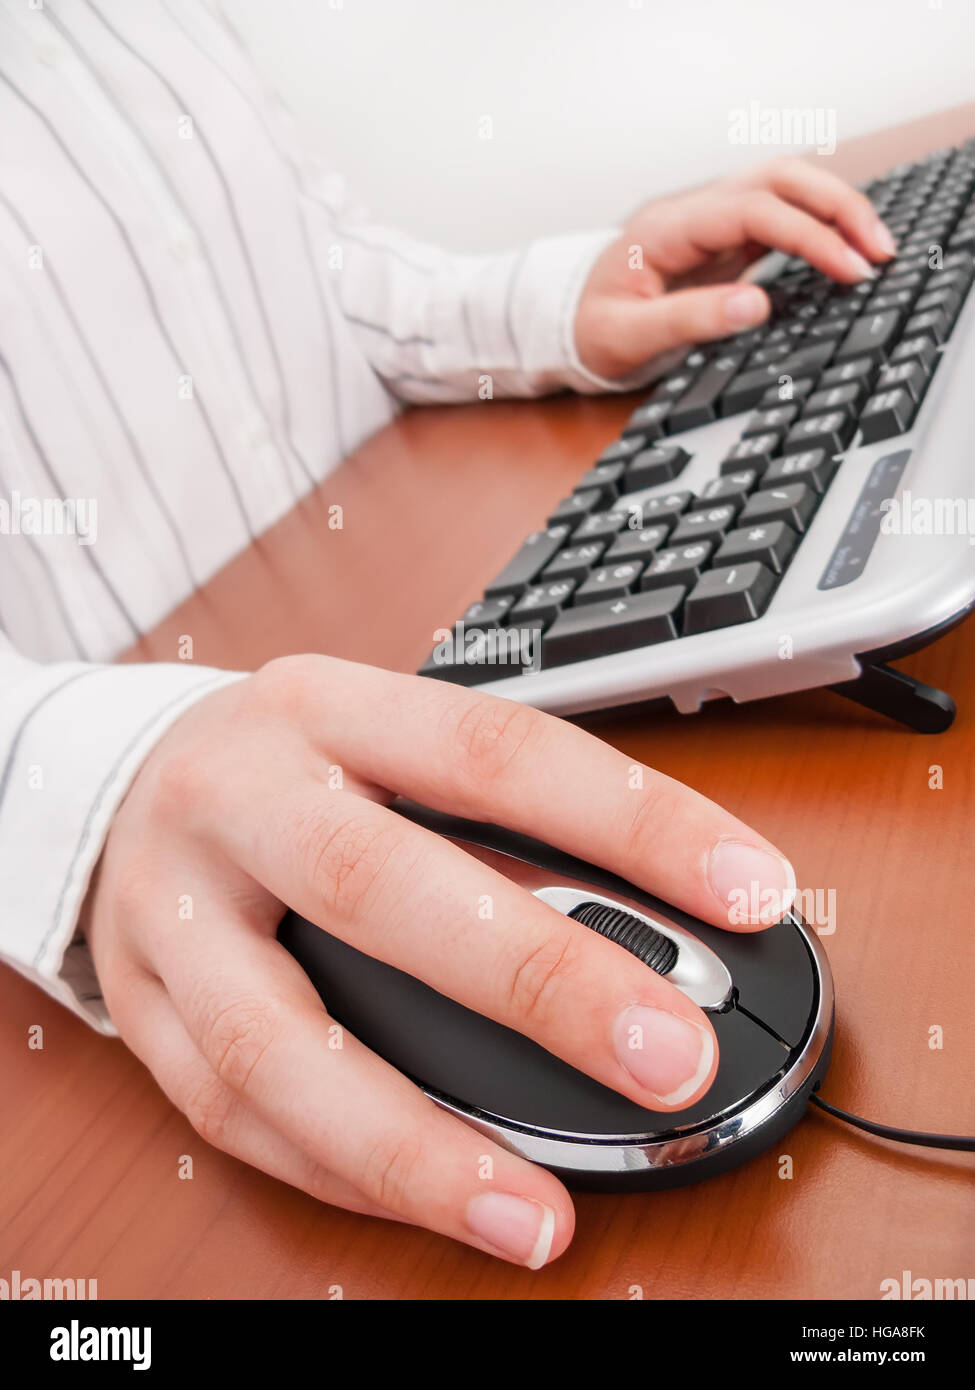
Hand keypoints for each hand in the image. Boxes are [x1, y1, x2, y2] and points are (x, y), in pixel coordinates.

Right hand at [83, 656, 794, 1268]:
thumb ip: (498, 819)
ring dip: (415, 1142)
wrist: (115, 783)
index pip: (495, 751)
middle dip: (538, 984)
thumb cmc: (291, 766)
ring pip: (274, 1044)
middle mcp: (238, 796)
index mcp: (327, 707)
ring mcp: (170, 908)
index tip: (750, 891)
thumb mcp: (384, 739)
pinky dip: (344, 1172)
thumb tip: (656, 923)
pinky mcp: (136, 1005)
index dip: (632, 822)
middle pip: (381, 887)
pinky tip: (438, 1198)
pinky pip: (232, 1113)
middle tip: (669, 1059)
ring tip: (536, 1214)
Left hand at [575, 156, 895, 379]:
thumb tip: (757, 305)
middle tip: (880, 250)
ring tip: (875, 249)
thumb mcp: (630, 337)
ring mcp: (709, 225)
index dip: (808, 234)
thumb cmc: (591, 331)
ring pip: (784, 189)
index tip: (849, 269)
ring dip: (833, 210)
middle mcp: (693, 214)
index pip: (755, 211)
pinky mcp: (721, 244)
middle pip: (778, 179)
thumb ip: (691, 320)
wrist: (567, 325)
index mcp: (668, 229)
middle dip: (837, 206)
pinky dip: (817, 228)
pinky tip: (844, 253)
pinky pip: (778, 219)